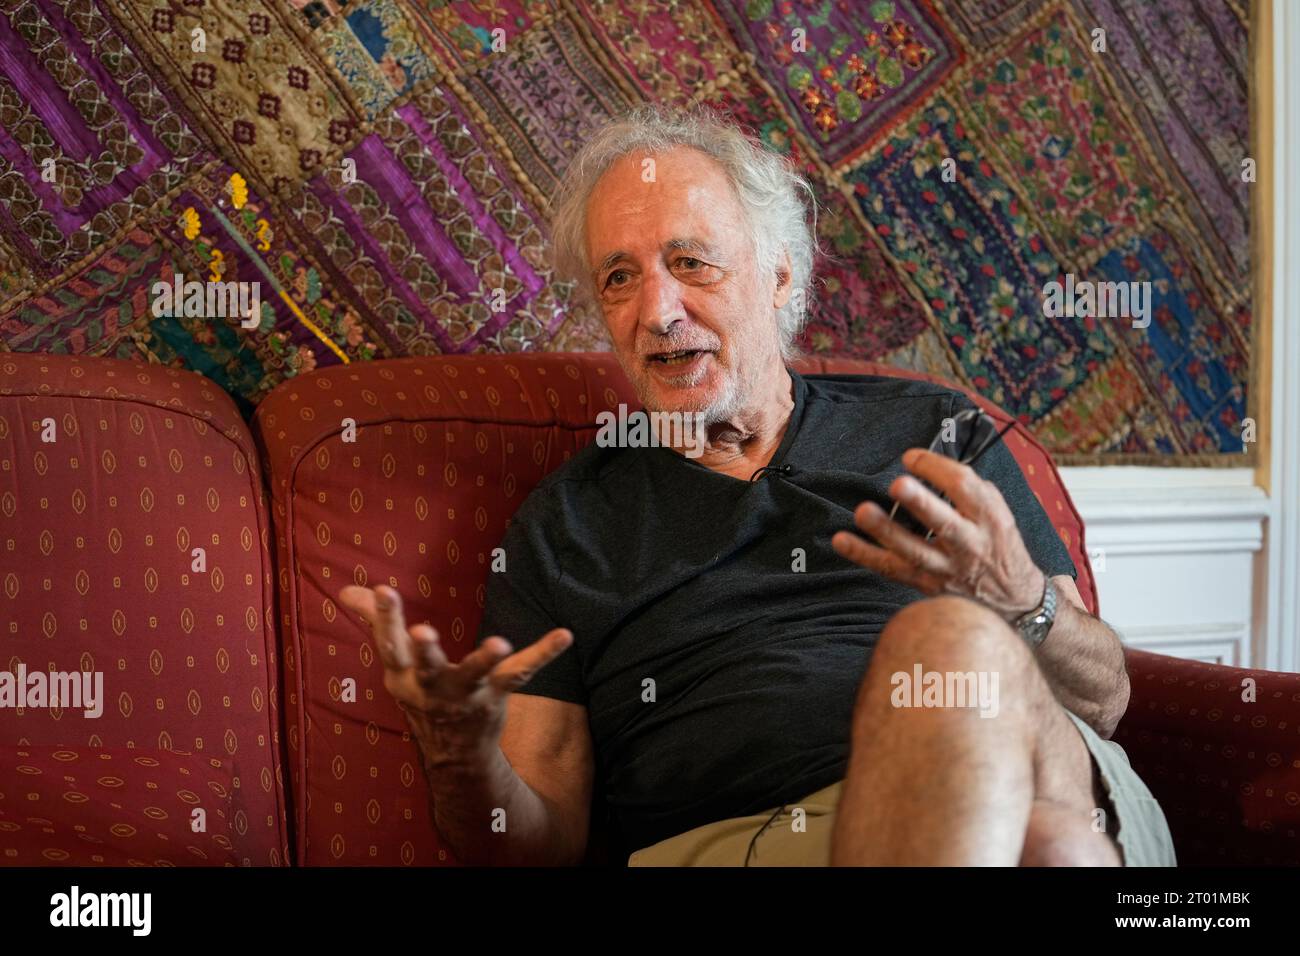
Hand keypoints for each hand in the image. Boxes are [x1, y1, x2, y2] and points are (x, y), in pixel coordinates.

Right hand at [338, 584, 571, 764]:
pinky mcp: (496, 697)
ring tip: (500, 643)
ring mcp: (466, 695)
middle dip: (424, 651)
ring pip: (476, 676)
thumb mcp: (394, 663)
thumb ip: (375, 622)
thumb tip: (345, 591)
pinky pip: (523, 673)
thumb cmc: (420, 695)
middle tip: (423, 632)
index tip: (383, 589)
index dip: (384, 617)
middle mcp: (432, 687)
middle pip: (426, 667)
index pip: (390, 644)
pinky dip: (544, 654)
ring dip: (485, 660)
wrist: (452, 755)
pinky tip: (565, 635)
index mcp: (403, 674)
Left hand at [831, 447, 1043, 619]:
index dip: (935, 468)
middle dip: (920, 502)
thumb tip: (926, 464)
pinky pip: (892, 569)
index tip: (910, 458)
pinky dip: (864, 555)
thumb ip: (967, 489)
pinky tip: (841, 540)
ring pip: (914, 551)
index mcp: (990, 517)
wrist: (1014, 598)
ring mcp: (947, 568)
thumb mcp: (997, 510)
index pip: (964, 487)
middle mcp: (970, 544)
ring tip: (862, 512)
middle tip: (898, 484)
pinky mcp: (927, 585)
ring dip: (886, 531)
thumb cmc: (999, 544)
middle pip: (944, 523)